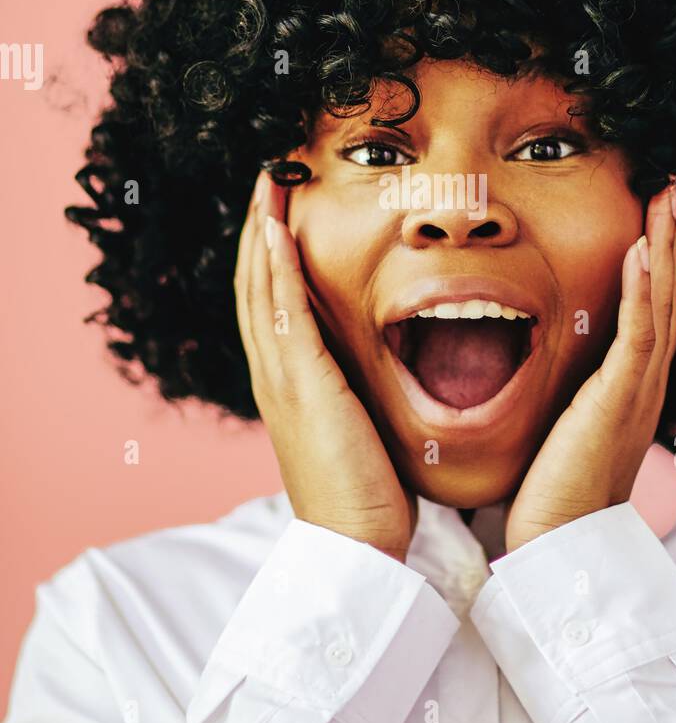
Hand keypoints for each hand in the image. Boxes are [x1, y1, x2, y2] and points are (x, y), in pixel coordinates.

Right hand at [234, 169, 417, 562]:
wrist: (358, 547)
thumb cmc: (368, 495)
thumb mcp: (359, 428)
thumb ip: (356, 393)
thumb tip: (373, 368)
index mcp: (289, 382)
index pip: (272, 300)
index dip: (270, 250)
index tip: (280, 205)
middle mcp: (275, 373)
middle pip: (254, 282)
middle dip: (258, 225)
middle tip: (267, 175)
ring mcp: (282, 378)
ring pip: (260, 287)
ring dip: (261, 229)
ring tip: (267, 180)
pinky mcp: (300, 384)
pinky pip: (280, 312)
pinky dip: (273, 266)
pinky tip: (275, 227)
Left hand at [504, 179, 675, 553]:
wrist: (558, 543)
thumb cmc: (550, 491)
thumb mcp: (561, 425)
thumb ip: (563, 390)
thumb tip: (536, 362)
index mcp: (630, 386)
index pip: (653, 309)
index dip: (658, 260)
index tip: (652, 214)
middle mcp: (644, 381)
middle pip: (669, 294)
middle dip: (670, 238)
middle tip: (670, 187)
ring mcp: (638, 389)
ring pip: (663, 302)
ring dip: (664, 245)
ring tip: (664, 197)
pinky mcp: (620, 398)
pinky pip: (640, 333)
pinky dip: (643, 288)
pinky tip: (641, 249)